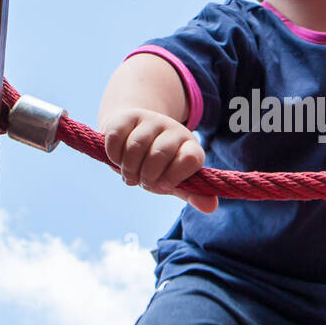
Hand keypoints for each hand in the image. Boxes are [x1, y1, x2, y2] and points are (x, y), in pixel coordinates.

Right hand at [101, 108, 217, 212]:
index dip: (173, 177)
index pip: (189, 160)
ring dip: (128, 169)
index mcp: (191, 147)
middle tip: (142, 182)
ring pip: (135, 146)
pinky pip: (117, 137)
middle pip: (158, 155)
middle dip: (146, 176)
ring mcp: (151, 120)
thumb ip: (191, 194)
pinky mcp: (128, 116)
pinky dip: (114, 156)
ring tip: (130, 175)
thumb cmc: (158, 167)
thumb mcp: (176, 182)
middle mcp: (174, 130)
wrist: (134, 139)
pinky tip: (118, 160)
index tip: (163, 185)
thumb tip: (210, 208)